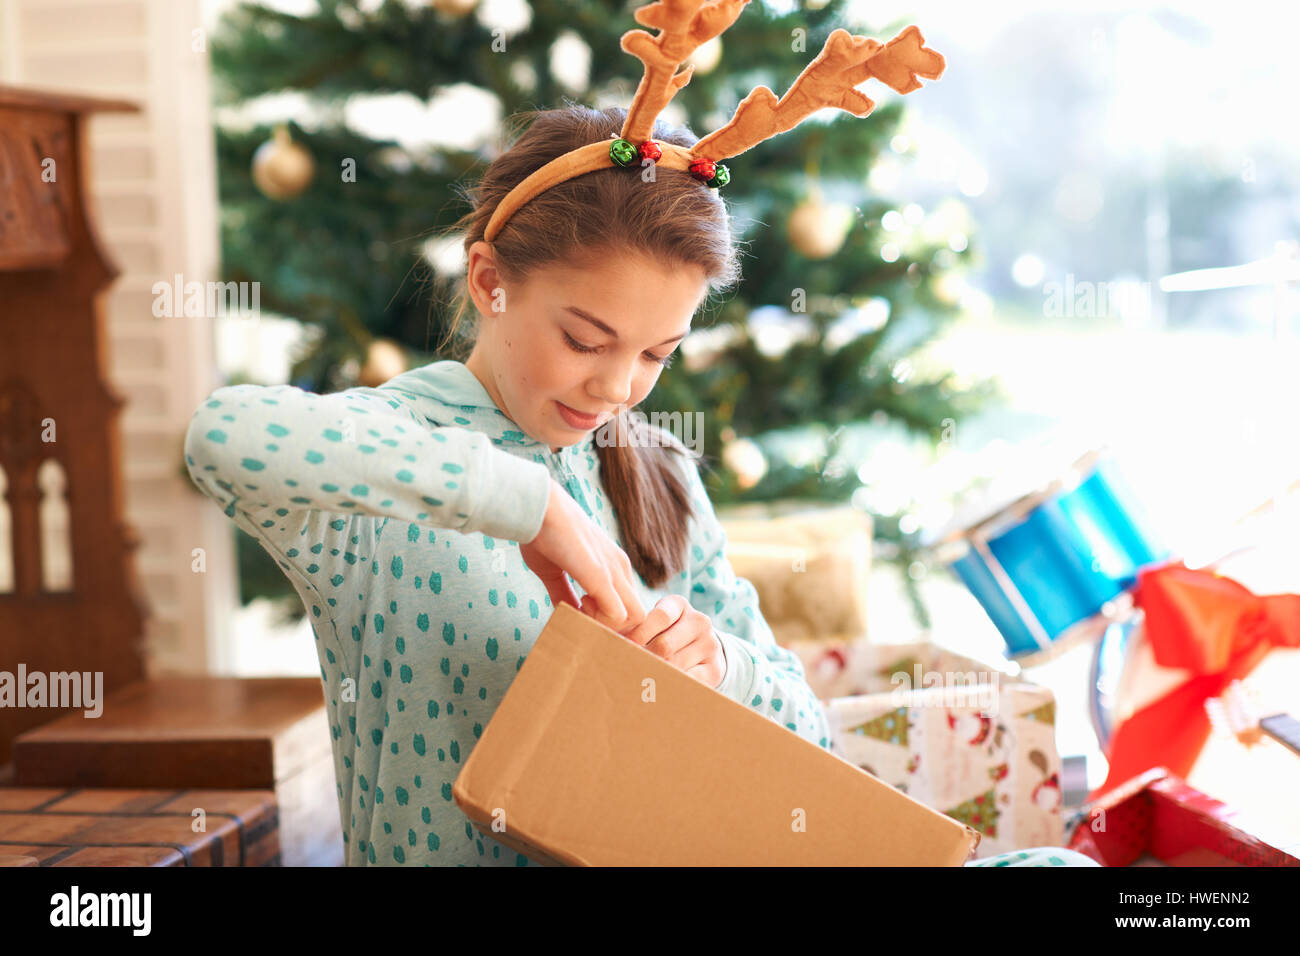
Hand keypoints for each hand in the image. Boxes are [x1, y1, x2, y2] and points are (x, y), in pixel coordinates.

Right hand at [520, 479, 646, 632]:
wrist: (537, 507)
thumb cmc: (542, 533)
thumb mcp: (554, 570)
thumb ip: (563, 593)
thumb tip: (565, 613)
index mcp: (613, 564)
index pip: (629, 604)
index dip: (608, 620)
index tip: (580, 615)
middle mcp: (620, 567)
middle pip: (639, 615)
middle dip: (613, 628)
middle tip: (584, 620)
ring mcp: (614, 570)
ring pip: (635, 618)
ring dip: (608, 626)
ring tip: (581, 610)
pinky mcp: (601, 575)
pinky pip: (617, 614)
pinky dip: (600, 621)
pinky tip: (579, 606)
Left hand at [617, 594, 725, 688]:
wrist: (703, 650)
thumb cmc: (665, 634)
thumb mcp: (653, 622)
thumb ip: (632, 624)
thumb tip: (598, 622)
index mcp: (680, 605)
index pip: (660, 616)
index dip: (639, 634)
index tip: (625, 646)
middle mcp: (699, 621)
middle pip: (665, 645)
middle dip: (644, 658)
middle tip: (627, 668)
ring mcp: (710, 645)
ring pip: (675, 664)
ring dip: (655, 673)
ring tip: (639, 679)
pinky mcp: (714, 668)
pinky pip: (689, 680)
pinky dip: (671, 685)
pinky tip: (659, 687)